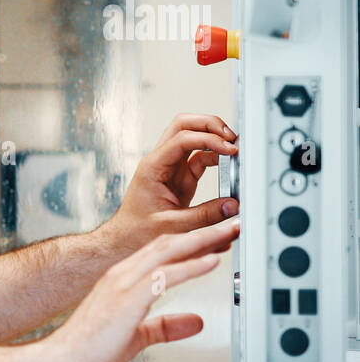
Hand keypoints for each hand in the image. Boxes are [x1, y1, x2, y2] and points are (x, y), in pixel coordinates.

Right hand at [45, 216, 239, 361]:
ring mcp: (123, 284)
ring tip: (228, 233)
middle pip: (168, 242)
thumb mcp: (138, 335)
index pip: (161, 251)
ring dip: (202, 241)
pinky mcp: (127, 299)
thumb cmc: (88, 349)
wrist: (60, 361)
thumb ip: (166, 326)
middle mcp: (122, 275)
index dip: (191, 242)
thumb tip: (195, 323)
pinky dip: (191, 266)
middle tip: (231, 226)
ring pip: (168, 251)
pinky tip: (211, 262)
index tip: (217, 238)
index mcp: (122, 280)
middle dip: (202, 233)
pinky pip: (164, 276)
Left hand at [100, 114, 238, 254]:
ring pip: (192, 135)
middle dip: (209, 124)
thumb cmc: (139, 229)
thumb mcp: (173, 225)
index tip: (229, 149)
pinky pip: (200, 156)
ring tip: (233, 147)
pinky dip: (215, 155)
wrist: (127, 236)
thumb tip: (232, 205)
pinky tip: (228, 162)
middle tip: (231, 137)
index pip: (182, 139)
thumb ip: (205, 215)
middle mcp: (161, 161)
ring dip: (213, 136)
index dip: (208, 139)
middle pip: (184, 125)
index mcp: (153, 167)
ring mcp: (171, 166)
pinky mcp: (181, 175)